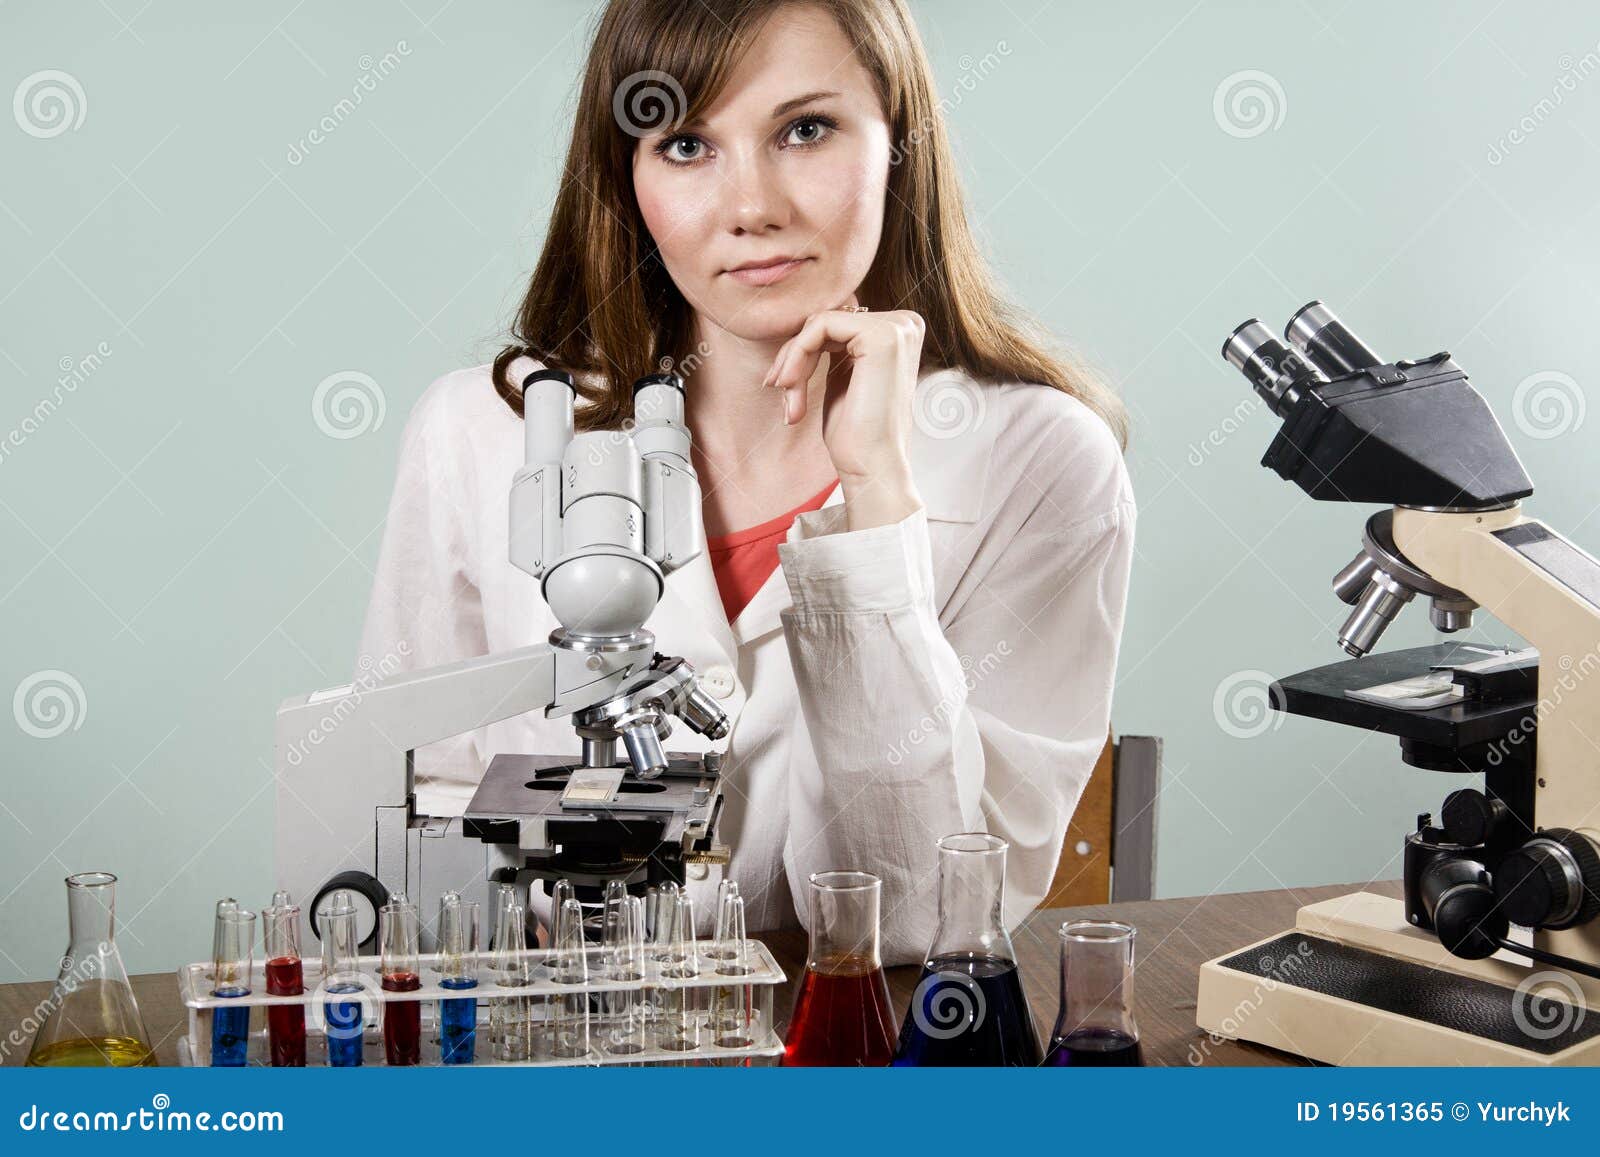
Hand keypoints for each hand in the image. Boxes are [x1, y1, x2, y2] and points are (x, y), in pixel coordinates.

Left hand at [763, 296, 925, 530]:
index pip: (837, 322)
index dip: (803, 351)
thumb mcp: (843, 378)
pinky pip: (819, 327)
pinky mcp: (881, 336)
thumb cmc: (856, 434)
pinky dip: (796, 356)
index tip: (783, 384)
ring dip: (792, 361)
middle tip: (780, 392)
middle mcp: (905, 323)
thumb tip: (810, 322)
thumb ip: (836, 347)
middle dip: (794, 357)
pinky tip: (789, 387)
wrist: (871, 467)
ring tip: (787, 398)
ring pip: (818, 324)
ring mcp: (897, 327)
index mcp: (899, 332)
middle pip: (826, 320)